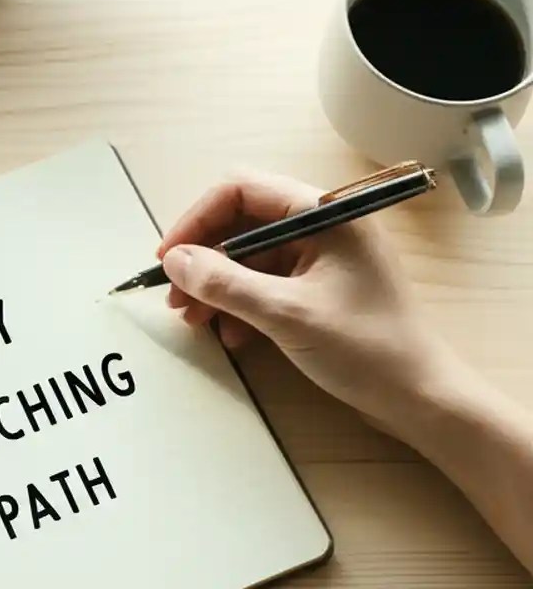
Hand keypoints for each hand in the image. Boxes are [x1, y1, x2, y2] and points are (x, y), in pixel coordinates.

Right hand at [155, 170, 461, 438]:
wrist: (420, 399)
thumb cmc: (366, 349)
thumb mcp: (285, 315)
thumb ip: (225, 284)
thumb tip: (175, 262)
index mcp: (326, 212)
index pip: (242, 190)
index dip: (197, 220)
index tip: (169, 258)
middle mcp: (324, 225)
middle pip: (242, 223)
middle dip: (204, 258)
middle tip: (175, 295)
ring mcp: (323, 256)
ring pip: (249, 256)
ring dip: (217, 285)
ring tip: (194, 319)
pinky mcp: (320, 287)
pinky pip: (266, 282)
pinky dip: (241, 304)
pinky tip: (231, 335)